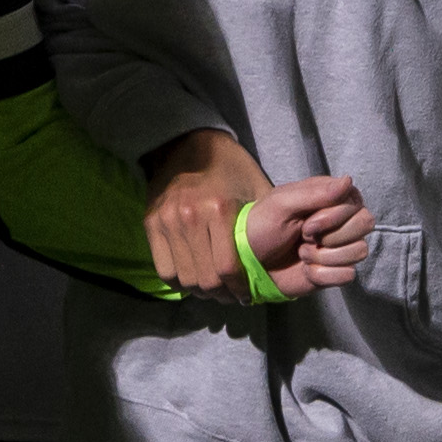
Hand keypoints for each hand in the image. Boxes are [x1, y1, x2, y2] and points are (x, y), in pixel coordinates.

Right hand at [144, 128, 271, 303]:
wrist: (185, 142)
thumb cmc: (230, 166)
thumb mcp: (257, 186)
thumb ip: (269, 217)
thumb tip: (291, 244)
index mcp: (220, 210)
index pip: (228, 268)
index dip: (239, 288)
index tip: (247, 295)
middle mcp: (190, 218)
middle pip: (204, 279)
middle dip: (220, 295)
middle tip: (231, 298)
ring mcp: (167, 222)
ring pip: (182, 278)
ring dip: (199, 292)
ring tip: (214, 292)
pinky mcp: (150, 224)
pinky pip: (163, 268)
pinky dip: (179, 280)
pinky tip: (193, 280)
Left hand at [244, 174, 376, 298]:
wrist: (247, 262)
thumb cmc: (261, 227)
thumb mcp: (282, 204)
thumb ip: (316, 193)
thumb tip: (349, 180)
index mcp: (333, 199)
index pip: (356, 205)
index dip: (332, 218)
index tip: (306, 223)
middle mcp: (343, 221)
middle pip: (365, 224)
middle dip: (330, 237)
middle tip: (304, 237)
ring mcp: (341, 246)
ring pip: (358, 251)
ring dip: (323, 257)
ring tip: (302, 253)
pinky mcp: (336, 270)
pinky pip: (347, 275)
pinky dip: (321, 275)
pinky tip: (306, 269)